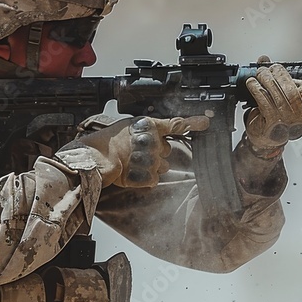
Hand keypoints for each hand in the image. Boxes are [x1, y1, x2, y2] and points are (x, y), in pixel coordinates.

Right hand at [74, 115, 209, 187]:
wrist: (95, 158)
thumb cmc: (108, 141)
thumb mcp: (129, 126)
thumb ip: (149, 129)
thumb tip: (164, 134)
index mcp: (148, 126)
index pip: (175, 124)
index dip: (193, 122)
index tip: (206, 122)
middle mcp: (153, 141)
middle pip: (167, 150)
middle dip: (156, 152)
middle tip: (138, 152)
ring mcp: (151, 159)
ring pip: (162, 166)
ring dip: (151, 166)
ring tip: (133, 163)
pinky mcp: (148, 175)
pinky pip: (154, 179)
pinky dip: (144, 178)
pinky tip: (133, 173)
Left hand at [244, 62, 301, 153]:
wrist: (266, 137)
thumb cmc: (280, 116)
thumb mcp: (286, 95)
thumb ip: (279, 77)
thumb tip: (265, 59)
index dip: (299, 81)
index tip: (289, 76)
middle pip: (292, 92)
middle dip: (279, 76)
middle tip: (269, 69)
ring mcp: (289, 124)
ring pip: (278, 97)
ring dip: (266, 81)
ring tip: (260, 73)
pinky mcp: (273, 125)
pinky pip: (265, 103)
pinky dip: (257, 90)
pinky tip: (253, 84)